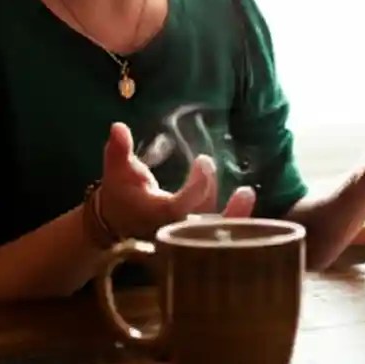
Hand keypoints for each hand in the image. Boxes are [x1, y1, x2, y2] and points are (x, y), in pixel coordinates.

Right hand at [98, 122, 255, 238]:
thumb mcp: (117, 170)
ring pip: (213, 236)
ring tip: (248, 195)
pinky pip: (218, 235)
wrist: (118, 222)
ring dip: (235, 218)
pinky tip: (246, 203)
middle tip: (246, 192)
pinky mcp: (194, 236)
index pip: (177, 207)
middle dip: (225, 215)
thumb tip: (118, 127)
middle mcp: (171, 229)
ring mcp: (184, 236)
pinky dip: (234, 224)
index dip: (195, 188)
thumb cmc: (121, 191)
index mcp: (153, 213)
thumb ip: (119, 150)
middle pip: (201, 230)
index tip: (204, 161)